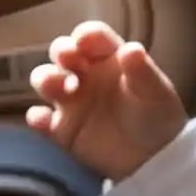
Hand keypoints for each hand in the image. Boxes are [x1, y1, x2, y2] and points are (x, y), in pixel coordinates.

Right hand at [27, 21, 186, 180]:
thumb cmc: (158, 116)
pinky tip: (42, 120)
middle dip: (61, 51)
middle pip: (64, 53)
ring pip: (47, 81)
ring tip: (61, 87)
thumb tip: (132, 49)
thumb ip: (143, 72)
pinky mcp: (62, 130)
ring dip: (47, 79)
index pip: (93, 38)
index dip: (87, 36)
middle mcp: (86, 75)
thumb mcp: (156, 94)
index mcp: (110, 59)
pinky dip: (37, 119)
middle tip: (68, 58)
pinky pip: (42, 121)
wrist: (155, 158)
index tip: (85, 41)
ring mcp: (71, 101)